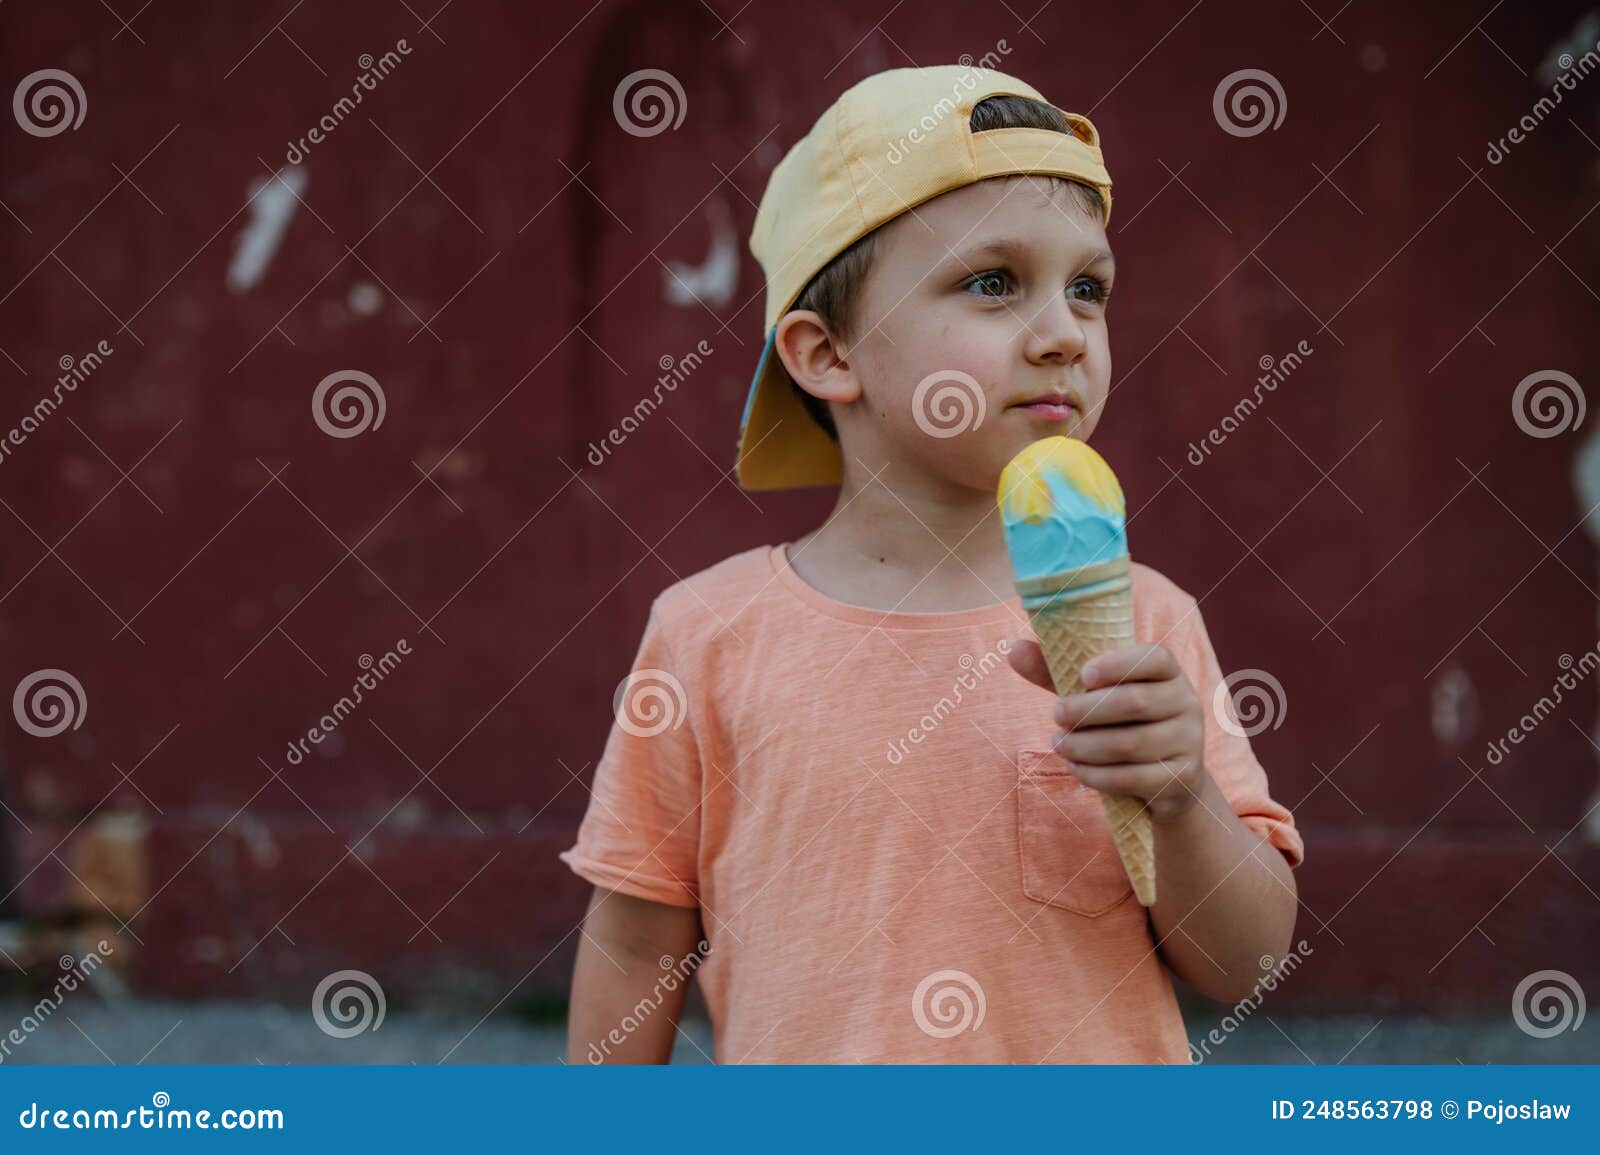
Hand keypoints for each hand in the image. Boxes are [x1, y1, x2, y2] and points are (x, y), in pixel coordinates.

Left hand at [1008, 640, 1206, 820]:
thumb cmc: (1123, 724)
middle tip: (1055, 714)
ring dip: (1085, 746)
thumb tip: (1013, 649)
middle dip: (1087, 710)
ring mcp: (1189, 742)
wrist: (1169, 781)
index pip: (1154, 658)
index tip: (1082, 674)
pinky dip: (1097, 775)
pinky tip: (1075, 769)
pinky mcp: (1182, 778)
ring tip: (1058, 744)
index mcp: (1169, 674)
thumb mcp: (1094, 695)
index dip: (1118, 663)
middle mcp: (1187, 703)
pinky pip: (1133, 778)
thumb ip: (1058, 671)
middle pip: (1134, 702)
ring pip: (1130, 744)